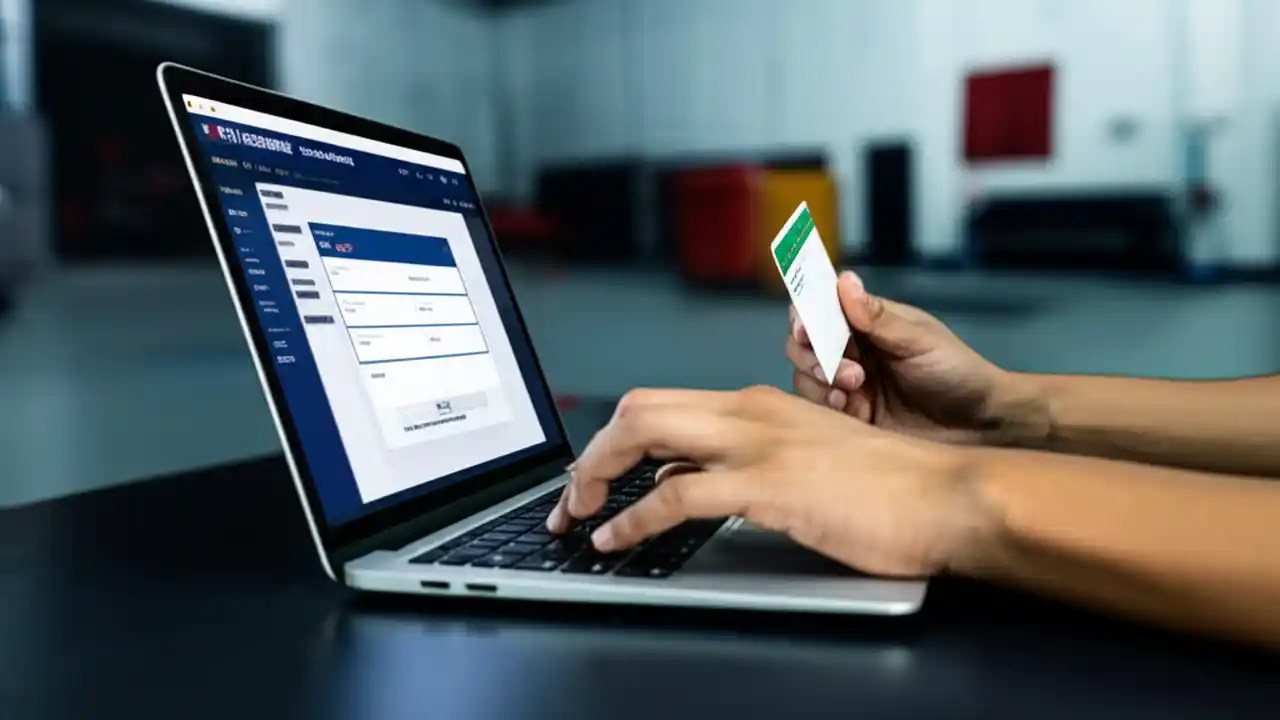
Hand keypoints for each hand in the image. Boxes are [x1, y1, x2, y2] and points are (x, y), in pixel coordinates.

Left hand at [545, 386, 981, 576]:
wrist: (949, 496)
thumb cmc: (890, 489)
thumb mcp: (804, 461)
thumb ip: (745, 463)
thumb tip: (685, 478)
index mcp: (756, 405)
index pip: (661, 405)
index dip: (614, 441)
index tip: (594, 478)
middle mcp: (748, 413)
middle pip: (637, 409)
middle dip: (590, 455)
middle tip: (573, 499)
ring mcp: (757, 444)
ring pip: (642, 435)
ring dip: (595, 480)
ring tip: (578, 519)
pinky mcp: (769, 484)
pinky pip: (674, 495)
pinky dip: (633, 520)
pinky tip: (617, 540)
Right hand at [786, 271, 1008, 443]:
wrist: (981, 425)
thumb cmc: (959, 373)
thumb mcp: (920, 341)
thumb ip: (877, 318)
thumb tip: (843, 280)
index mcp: (870, 324)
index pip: (822, 308)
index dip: (806, 313)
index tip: (806, 326)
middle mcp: (854, 351)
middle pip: (804, 342)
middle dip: (810, 351)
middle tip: (836, 364)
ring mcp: (850, 385)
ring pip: (806, 375)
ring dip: (818, 377)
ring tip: (852, 386)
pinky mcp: (851, 417)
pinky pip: (818, 408)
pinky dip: (823, 404)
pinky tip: (845, 405)